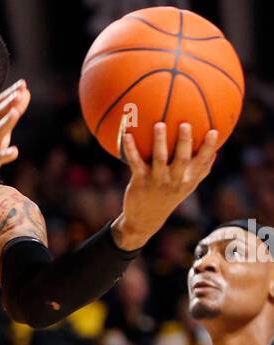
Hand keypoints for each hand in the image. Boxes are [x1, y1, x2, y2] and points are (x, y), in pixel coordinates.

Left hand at [115, 122, 218, 250]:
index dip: (208, 148)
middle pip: (182, 160)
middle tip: (185, 124)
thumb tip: (217, 151)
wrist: (144, 221)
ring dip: (159, 141)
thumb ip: (201, 170)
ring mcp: (157, 181)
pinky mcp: (139, 182)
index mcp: (187, 180)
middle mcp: (174, 181)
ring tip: (159, 124)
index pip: (202, 163)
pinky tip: (127, 135)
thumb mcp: (187, 187)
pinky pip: (135, 162)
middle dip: (184, 142)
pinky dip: (131, 149)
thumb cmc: (168, 198)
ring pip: (159, 159)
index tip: (213, 131)